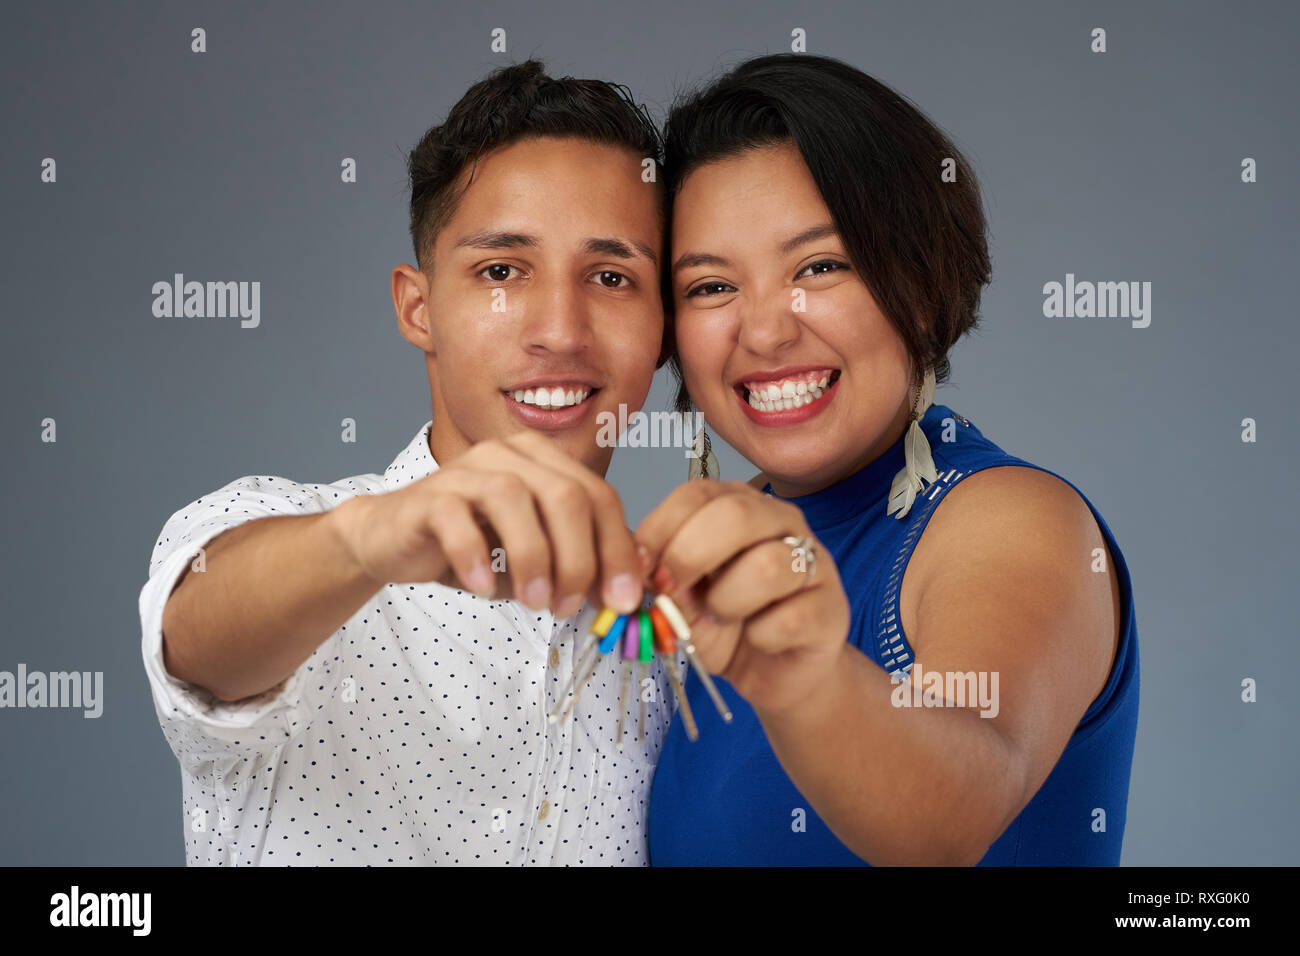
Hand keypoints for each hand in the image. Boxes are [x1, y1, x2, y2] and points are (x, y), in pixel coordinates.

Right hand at [331, 431, 643, 615]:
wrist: (393, 540)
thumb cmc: (472, 545)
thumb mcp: (536, 557)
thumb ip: (581, 562)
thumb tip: (633, 586)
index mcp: (545, 462)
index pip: (600, 497)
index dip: (618, 550)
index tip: (625, 600)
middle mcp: (510, 454)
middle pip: (566, 495)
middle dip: (580, 558)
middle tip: (571, 606)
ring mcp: (467, 470)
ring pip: (514, 499)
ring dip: (533, 558)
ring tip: (535, 602)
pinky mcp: (429, 496)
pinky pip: (456, 520)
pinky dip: (475, 557)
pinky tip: (484, 587)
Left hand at [634, 481, 849, 714]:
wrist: (774, 672)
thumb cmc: (726, 624)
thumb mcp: (681, 598)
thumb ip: (662, 576)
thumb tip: (637, 564)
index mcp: (738, 507)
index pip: (698, 494)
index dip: (661, 529)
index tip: (639, 568)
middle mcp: (781, 522)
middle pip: (736, 515)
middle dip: (689, 555)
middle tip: (670, 591)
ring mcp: (814, 561)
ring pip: (769, 566)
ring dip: (728, 601)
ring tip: (724, 617)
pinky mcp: (833, 607)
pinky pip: (789, 619)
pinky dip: (761, 637)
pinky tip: (760, 640)